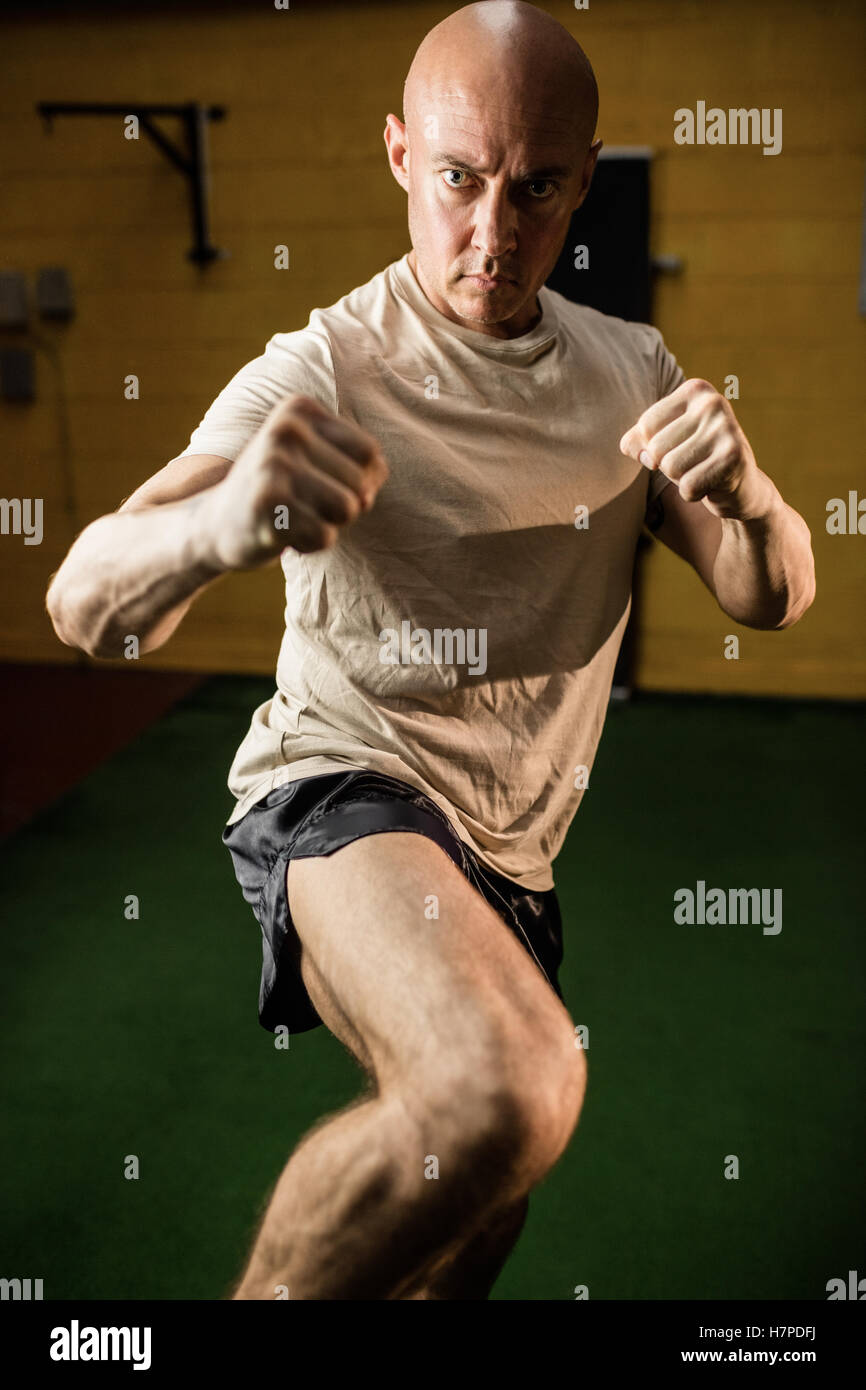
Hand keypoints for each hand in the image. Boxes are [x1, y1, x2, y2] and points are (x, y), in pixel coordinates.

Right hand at [205, 394, 389, 568]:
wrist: (214, 524)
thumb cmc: (280, 490)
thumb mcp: (316, 459)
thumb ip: (360, 466)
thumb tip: (368, 495)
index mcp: (300, 409)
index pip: (370, 452)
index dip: (360, 480)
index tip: (323, 482)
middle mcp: (286, 430)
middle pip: (361, 483)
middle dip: (341, 505)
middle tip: (302, 503)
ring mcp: (274, 465)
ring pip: (348, 509)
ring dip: (328, 524)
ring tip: (295, 515)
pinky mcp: (267, 504)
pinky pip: (325, 536)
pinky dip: (309, 544)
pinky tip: (281, 532)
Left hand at [619, 378, 771, 520]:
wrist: (742, 487)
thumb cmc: (695, 459)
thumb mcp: (663, 442)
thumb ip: (637, 440)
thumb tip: (634, 450)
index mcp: (695, 389)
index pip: (645, 426)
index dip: (653, 447)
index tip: (680, 447)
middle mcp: (713, 402)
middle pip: (656, 448)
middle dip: (668, 465)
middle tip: (695, 462)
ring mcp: (726, 428)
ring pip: (670, 468)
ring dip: (681, 479)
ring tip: (703, 471)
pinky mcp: (733, 457)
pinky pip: (688, 487)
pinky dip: (694, 494)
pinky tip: (712, 484)